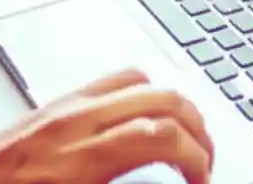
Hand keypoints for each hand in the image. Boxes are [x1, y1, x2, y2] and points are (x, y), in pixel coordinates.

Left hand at [0, 69, 214, 183]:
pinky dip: (138, 94)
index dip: (197, 157)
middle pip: (160, 98)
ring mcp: (57, 109)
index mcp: (75, 159)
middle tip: (204, 159)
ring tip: (184, 134)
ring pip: (137, 80)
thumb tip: (162, 181)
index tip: (202, 179)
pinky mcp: (47, 107)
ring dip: (171, 103)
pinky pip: (106, 82)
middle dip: (197, 127)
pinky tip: (142, 119)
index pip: (160, 136)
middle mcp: (69, 123)